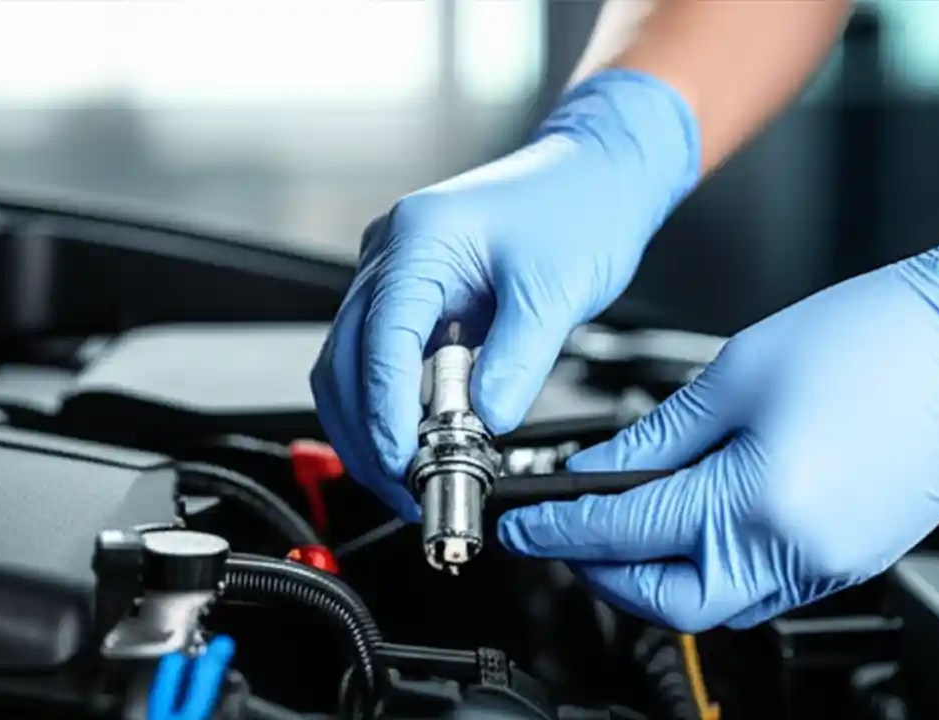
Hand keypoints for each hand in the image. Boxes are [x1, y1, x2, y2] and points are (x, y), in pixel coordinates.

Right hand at [310, 70, 699, 518]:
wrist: (594, 171)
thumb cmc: (579, 205)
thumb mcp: (557, 291)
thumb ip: (517, 362)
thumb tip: (486, 423)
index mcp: (419, 239)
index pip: (379, 340)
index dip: (384, 410)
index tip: (402, 460)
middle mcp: (391, 252)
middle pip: (343, 359)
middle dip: (365, 432)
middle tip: (404, 486)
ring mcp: (394, 271)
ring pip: (347, 364)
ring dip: (368, 424)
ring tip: (407, 473)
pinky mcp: (409, 293)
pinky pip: (375, 356)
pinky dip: (386, 402)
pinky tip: (412, 436)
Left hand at [499, 234, 938, 631]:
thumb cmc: (869, 338)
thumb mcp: (733, 377)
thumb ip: (654, 439)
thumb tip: (597, 472)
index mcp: (759, 502)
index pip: (626, 534)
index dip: (561, 530)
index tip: (524, 525)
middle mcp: (796, 550)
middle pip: (669, 601)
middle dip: (603, 573)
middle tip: (564, 534)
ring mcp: (827, 561)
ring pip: (715, 602)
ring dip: (655, 575)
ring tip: (618, 525)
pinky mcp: (847, 556)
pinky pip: (759, 585)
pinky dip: (708, 565)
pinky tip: (687, 524)